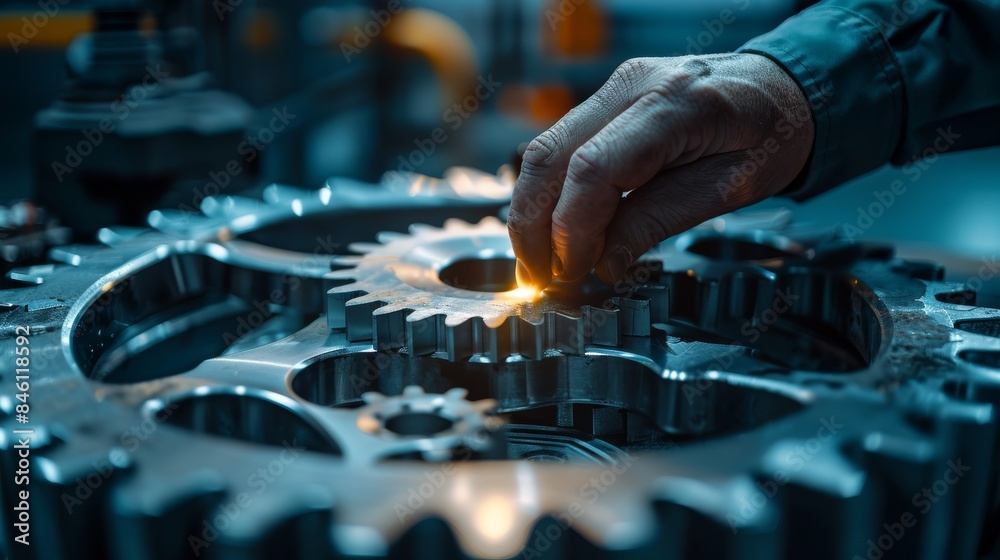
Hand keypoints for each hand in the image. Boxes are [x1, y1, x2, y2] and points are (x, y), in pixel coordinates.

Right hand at [507, 53, 814, 288]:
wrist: (783, 91)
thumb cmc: (770, 136)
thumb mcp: (728, 190)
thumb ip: (659, 220)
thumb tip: (602, 264)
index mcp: (677, 103)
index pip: (593, 169)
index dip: (572, 230)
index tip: (572, 273)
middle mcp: (634, 84)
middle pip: (550, 157)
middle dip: (533, 226)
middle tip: (538, 278)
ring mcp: (615, 87)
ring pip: (541, 151)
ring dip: (531, 213)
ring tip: (540, 262)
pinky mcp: (606, 100)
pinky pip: (559, 146)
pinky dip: (548, 194)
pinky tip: (554, 231)